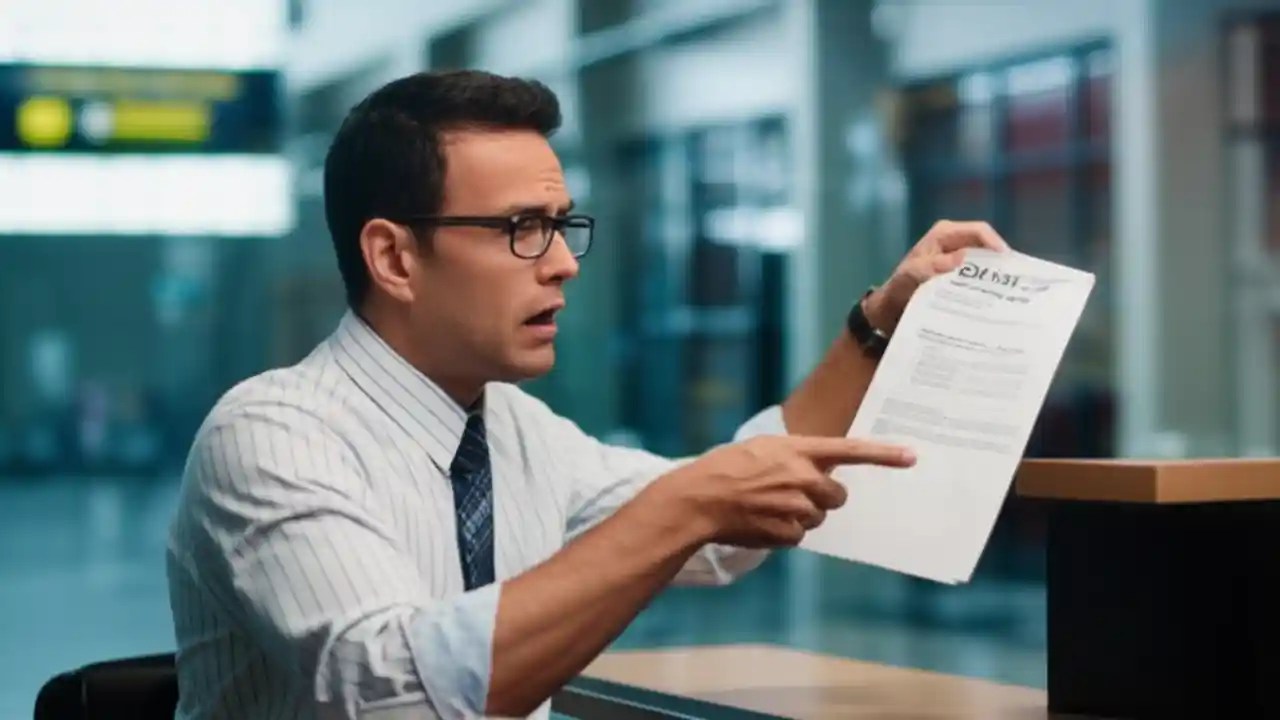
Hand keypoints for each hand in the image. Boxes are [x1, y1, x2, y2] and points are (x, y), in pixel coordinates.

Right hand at [655, 435, 916, 547]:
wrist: (697, 498)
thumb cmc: (725, 468)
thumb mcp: (763, 448)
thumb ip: (797, 456)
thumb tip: (823, 472)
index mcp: (797, 450)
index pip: (850, 450)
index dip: (883, 454)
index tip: (911, 456)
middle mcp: (801, 477)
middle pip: (838, 495)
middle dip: (824, 497)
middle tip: (795, 492)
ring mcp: (795, 506)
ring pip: (818, 517)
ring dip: (801, 514)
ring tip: (767, 505)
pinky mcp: (786, 532)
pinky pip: (800, 536)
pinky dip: (785, 532)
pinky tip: (761, 521)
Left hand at [864, 220, 1009, 332]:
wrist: (891, 307)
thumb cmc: (899, 287)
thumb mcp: (911, 276)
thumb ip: (932, 266)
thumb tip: (961, 257)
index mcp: (944, 234)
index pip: (978, 231)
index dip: (995, 243)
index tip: (1007, 262)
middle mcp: (954, 241)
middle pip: (986, 246)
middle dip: (1000, 261)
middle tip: (1014, 280)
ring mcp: (958, 257)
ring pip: (985, 262)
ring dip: (995, 274)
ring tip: (1009, 291)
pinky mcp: (959, 272)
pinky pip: (978, 274)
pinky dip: (986, 283)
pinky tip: (995, 297)